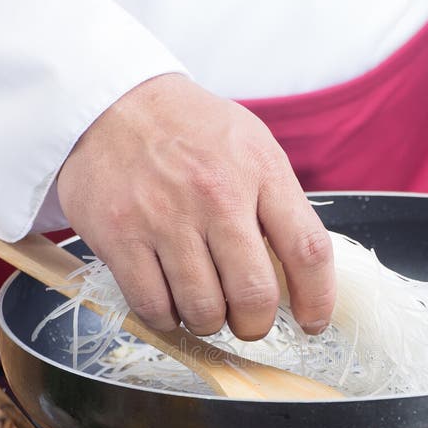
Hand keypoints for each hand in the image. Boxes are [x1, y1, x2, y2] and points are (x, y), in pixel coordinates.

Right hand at [57, 73, 334, 339]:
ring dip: (209, 322)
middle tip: (247, 322)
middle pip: (254, 294)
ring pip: (203, 310)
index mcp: (259, 171)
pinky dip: (166, 319)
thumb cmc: (191, 132)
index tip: (312, 323)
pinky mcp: (119, 236)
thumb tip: (299, 278)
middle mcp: (215, 195)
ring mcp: (164, 218)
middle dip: (255, 324)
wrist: (111, 102)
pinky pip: (153, 307)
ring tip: (204, 306)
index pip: (307, 250)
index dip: (317, 300)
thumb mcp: (252, 147)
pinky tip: (169, 303)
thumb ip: (278, 205)